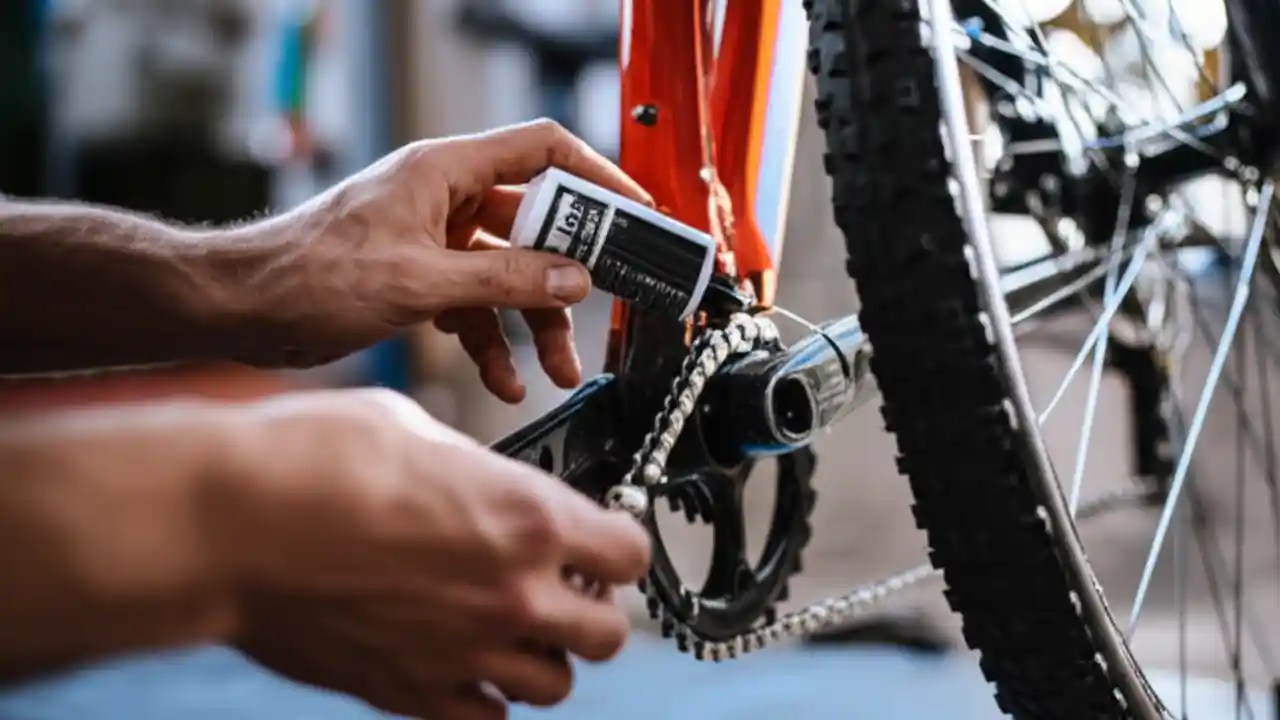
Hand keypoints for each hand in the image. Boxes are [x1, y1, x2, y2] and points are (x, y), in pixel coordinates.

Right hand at [215, 389, 649, 718]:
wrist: (226, 524)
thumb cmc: (309, 459)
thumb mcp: (417, 429)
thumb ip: (475, 471)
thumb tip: (489, 482)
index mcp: (525, 516)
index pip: (627, 553)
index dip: (616, 543)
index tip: (599, 538)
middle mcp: (510, 592)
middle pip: (606, 632)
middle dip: (590, 606)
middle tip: (559, 584)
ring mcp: (463, 651)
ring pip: (554, 684)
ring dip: (544, 654)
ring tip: (509, 624)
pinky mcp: (410, 693)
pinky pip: (485, 718)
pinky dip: (486, 695)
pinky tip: (462, 659)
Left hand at [240, 120, 650, 401]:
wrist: (242, 310)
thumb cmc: (304, 274)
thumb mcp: (419, 281)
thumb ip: (503, 279)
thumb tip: (571, 278)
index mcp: (444, 172)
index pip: (541, 151)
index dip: (594, 176)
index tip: (632, 210)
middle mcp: (443, 200)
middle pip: (534, 226)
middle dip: (567, 276)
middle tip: (601, 307)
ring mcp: (433, 241)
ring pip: (509, 275)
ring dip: (534, 323)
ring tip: (554, 371)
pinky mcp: (420, 279)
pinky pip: (477, 306)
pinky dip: (492, 342)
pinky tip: (501, 378)